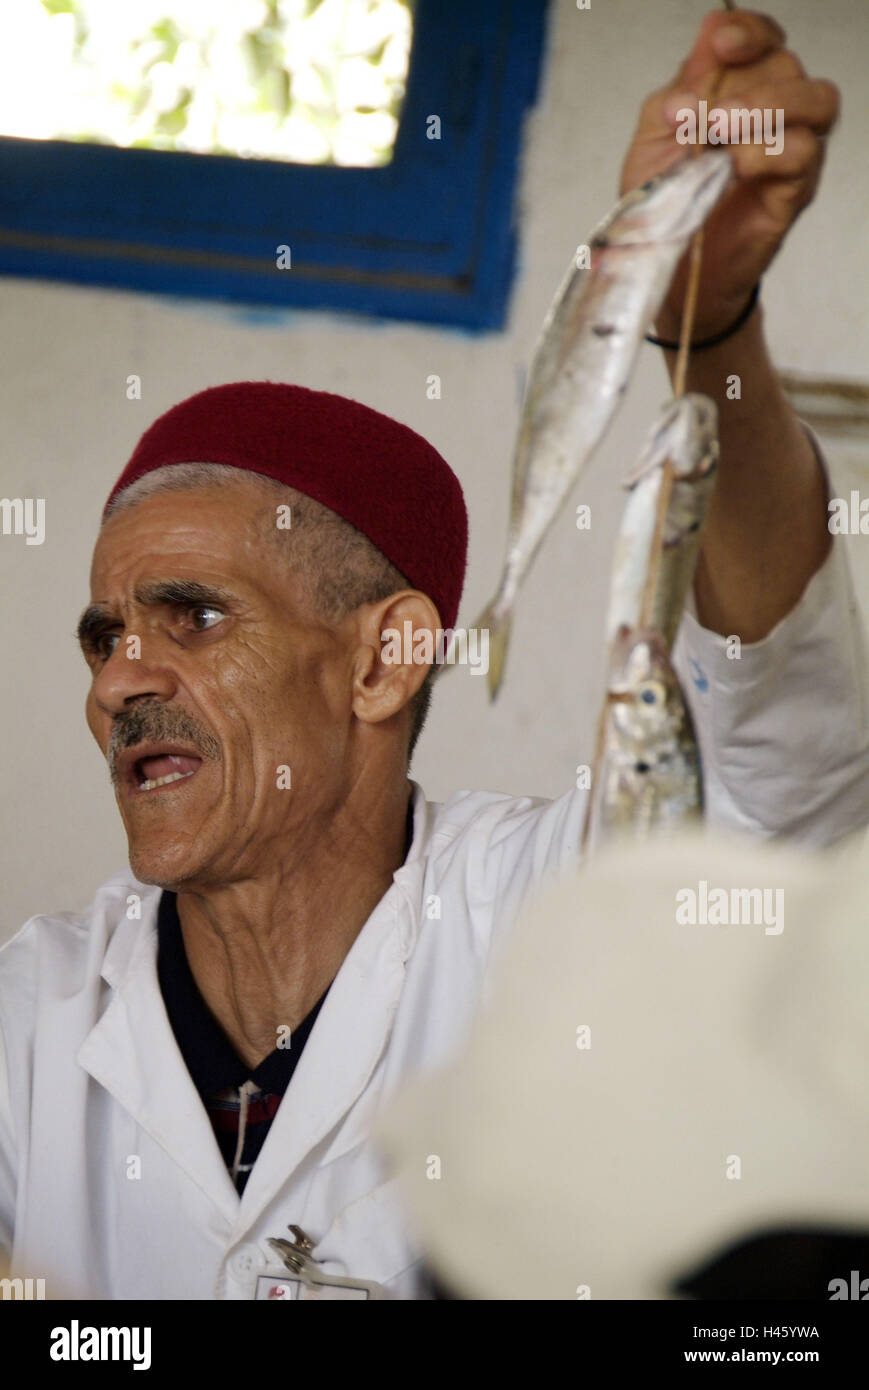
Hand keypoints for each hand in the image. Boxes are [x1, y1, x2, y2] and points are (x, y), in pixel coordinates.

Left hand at [619, 9, 839, 338]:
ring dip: (767, 107)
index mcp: (735, 88)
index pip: (761, 39)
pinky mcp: (797, 188)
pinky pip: (804, 152)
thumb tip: (705, 48)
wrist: (671, 265)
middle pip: (787, 64)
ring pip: (814, 100)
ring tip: (720, 132)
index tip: (721, 43)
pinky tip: (735, 166)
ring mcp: (790, 148)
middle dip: (745, 82)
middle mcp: (771, 111)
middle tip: (702, 116)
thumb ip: (678, 92)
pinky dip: (768, 151)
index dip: (748, 30)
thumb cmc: (666, 203)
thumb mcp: (654, 140)